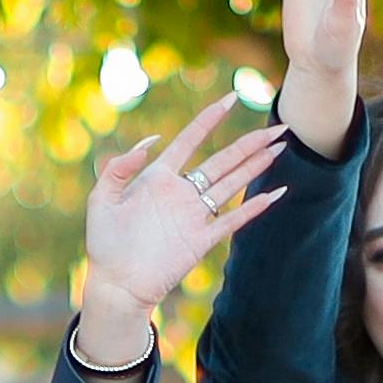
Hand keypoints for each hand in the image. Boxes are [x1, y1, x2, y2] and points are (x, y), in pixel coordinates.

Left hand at [69, 81, 282, 363]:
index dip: (210, 119)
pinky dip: (254, 207)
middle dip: (251, 143)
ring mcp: (194, 216)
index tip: (231, 98)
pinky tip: (275, 193)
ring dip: (256, 166)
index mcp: (158, 177)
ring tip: (280, 148)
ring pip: (232, 184)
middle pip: (223, 160)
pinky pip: (233, 219)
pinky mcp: (202, 240)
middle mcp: (181, 192)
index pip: (190, 140)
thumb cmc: (104, 244)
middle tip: (279, 127)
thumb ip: (119, 168)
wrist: (116, 284)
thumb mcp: (102, 200)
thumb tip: (151, 141)